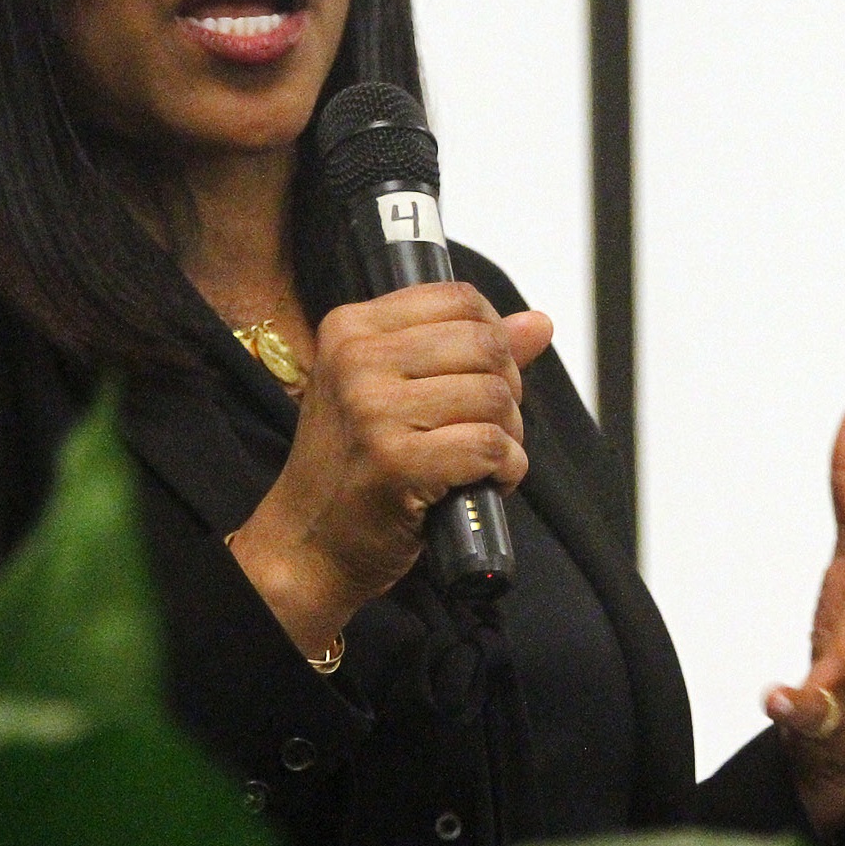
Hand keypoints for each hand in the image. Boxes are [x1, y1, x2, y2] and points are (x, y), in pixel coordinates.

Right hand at [228, 284, 552, 657]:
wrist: (306, 545)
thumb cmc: (352, 470)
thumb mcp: (391, 392)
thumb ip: (464, 351)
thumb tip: (538, 323)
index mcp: (351, 329)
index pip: (461, 300)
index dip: (495, 339)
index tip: (484, 377)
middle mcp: (356, 360)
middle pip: (487, 345)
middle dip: (508, 391)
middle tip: (488, 426)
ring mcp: (373, 411)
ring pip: (495, 396)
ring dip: (508, 436)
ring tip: (480, 460)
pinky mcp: (396, 463)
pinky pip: (492, 447)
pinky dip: (506, 471)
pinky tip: (483, 484)